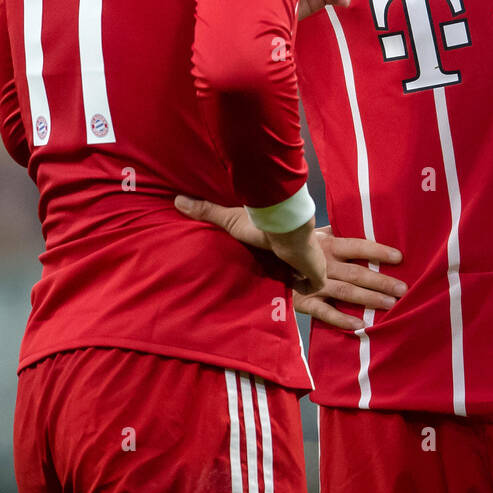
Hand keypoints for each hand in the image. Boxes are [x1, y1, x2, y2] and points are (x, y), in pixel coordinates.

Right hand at [174, 195, 326, 293]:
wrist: (287, 228)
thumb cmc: (262, 225)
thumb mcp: (231, 221)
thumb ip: (207, 212)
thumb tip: (177, 200)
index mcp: (279, 243)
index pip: (281, 254)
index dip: (279, 261)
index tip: (273, 267)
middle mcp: (294, 251)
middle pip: (295, 266)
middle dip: (290, 273)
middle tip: (280, 283)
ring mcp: (308, 263)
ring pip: (308, 276)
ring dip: (302, 281)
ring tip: (292, 290)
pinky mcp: (316, 273)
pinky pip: (316, 286)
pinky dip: (310, 289)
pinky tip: (303, 292)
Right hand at [293, 226, 405, 330]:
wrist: (269, 258)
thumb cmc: (305, 246)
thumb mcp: (322, 233)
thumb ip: (342, 233)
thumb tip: (371, 227)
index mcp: (330, 245)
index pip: (358, 246)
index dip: (378, 251)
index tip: (399, 258)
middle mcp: (324, 264)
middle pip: (356, 273)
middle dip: (381, 281)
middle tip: (402, 289)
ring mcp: (314, 284)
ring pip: (346, 292)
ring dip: (369, 299)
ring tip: (390, 304)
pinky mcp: (304, 302)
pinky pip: (325, 313)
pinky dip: (342, 319)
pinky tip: (360, 324)